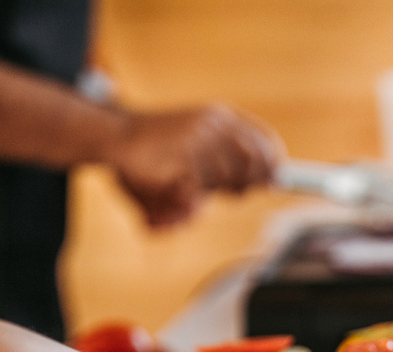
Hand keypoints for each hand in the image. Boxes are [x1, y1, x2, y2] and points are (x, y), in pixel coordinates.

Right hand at [104, 105, 283, 226]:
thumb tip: (273, 179)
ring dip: (212, 189)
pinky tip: (176, 184)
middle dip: (247, 183)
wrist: (117, 136)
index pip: (262, 140)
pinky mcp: (178, 159)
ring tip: (192, 182)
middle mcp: (212, 123)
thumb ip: (232, 158)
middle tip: (232, 192)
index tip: (275, 180)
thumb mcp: (201, 143)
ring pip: (225, 179)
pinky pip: (199, 190)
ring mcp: (195, 140)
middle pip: (251, 163)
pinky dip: (191, 195)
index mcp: (221, 116)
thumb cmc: (161, 146)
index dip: (273, 163)